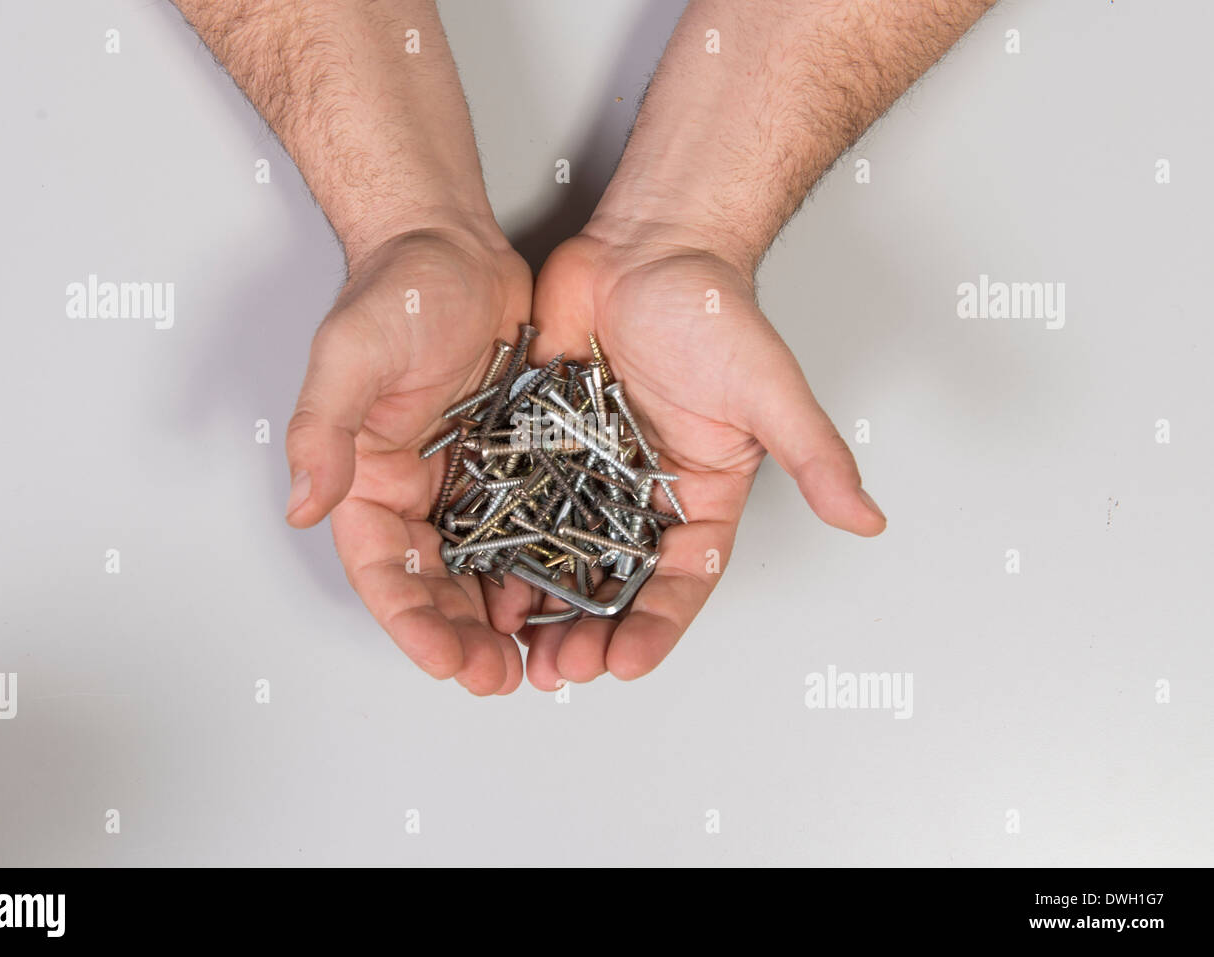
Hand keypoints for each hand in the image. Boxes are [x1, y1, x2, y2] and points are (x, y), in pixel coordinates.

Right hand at [285, 227, 531, 694]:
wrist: (452, 246)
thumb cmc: (393, 292)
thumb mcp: (350, 357)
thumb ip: (323, 431)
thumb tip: (303, 506)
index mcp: (369, 479)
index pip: (385, 570)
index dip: (411, 622)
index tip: (446, 660)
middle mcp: (416, 491)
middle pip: (436, 585)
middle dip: (463, 638)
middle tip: (501, 677)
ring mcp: (467, 481)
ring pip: (486, 569)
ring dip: (507, 617)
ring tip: (540, 656)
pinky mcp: (514, 463)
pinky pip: (532, 526)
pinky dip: (546, 564)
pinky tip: (572, 593)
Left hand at [513, 229, 885, 688]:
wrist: (650, 245)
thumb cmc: (717, 314)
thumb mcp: (770, 392)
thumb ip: (815, 458)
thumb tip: (869, 519)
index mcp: (700, 495)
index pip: (682, 579)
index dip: (657, 627)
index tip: (626, 664)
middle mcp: (642, 493)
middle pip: (614, 580)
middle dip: (587, 631)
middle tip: (557, 670)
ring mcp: (586, 472)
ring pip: (556, 552)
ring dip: (536, 602)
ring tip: (510, 643)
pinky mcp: (538, 443)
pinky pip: (513, 499)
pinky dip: (495, 540)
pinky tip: (472, 576)